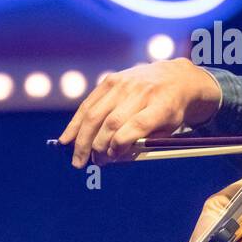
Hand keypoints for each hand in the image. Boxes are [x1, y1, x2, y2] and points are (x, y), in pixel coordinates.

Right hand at [56, 58, 222, 167]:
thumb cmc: (171, 109)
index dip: (121, 143)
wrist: (175, 77)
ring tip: (77, 159)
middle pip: (112, 121)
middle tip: (92, 164)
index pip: (137, 124)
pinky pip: (88, 104)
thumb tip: (114, 157)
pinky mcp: (110, 80)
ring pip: (95, 114)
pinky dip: (75, 124)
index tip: (111, 157)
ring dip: (82, 140)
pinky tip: (67, 140)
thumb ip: (145, 143)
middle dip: (98, 146)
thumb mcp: (169, 128)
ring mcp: (124, 84)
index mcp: (162, 105)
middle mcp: (141, 92)